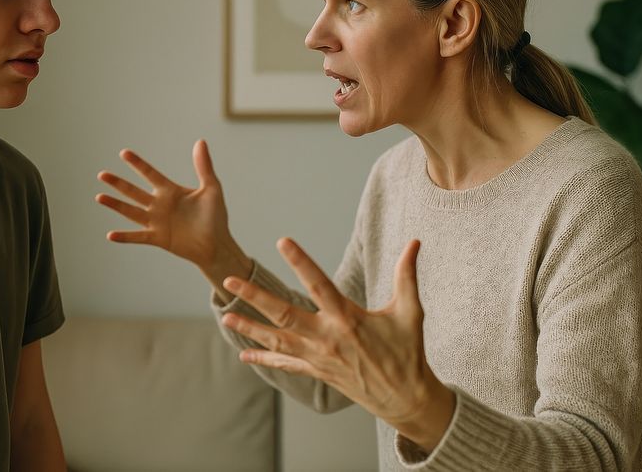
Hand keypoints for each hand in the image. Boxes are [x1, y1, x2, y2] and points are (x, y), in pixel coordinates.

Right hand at [96, 140, 251, 289]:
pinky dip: (125, 236)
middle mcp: (160, 205)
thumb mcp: (211, 188)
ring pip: (131, 211)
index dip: (137, 164)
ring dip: (115, 205)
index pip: (150, 174)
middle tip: (102, 174)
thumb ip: (204, 166)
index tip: (124, 153)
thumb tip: (200, 141)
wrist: (217, 244)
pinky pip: (138, 236)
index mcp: (171, 191)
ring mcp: (157, 222)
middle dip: (118, 183)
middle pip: (134, 191)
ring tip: (99, 197)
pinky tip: (111, 235)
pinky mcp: (158, 238)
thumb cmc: (216, 217)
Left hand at [220, 237, 454, 451]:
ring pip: (277, 340)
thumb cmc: (407, 352)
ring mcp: (318, 357)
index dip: (300, 261)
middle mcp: (327, 337)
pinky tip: (244, 354)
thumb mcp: (410, 312)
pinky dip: (264, 360)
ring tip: (225, 316)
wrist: (405, 399)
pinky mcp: (317, 372)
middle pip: (284, 313)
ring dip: (250, 328)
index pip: (318, 283)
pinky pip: (285, 365)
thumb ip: (407, 275)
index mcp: (348, 318)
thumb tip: (416, 242)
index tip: (282, 241)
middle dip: (255, 297)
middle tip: (229, 281)